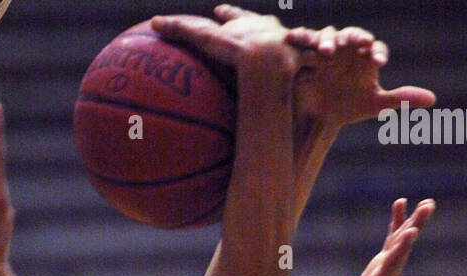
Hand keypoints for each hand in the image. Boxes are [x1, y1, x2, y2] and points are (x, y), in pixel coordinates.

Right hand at [150, 5, 300, 77]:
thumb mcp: (208, 40)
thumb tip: (153, 22)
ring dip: (289, 41)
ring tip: (289, 43)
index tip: (218, 10)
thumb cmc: (235, 52)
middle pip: (258, 24)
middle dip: (252, 23)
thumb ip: (183, 31)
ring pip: (287, 40)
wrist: (269, 64)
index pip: (231, 18)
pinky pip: (307, 65)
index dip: (225, 15)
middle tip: (245, 20)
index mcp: (246, 27)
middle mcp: (267, 31)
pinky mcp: (300, 64)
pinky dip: (309, 66)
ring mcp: (285, 46)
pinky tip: (312, 74)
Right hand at [294, 38, 435, 129]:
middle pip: (354, 35)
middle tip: (360, 42)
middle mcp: (348, 47)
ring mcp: (327, 47)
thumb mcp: (375, 104)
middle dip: (355, 37)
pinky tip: (294, 39)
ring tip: (327, 52)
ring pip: (329, 35)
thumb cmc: (348, 107)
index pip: (376, 49)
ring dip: (328, 40)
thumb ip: (401, 98)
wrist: (317, 117)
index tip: (379, 63)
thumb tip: (433, 99)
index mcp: (366, 55)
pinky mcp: (307, 51)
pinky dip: (300, 37)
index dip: (378, 53)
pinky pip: (304, 40)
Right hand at [335, 198, 435, 275]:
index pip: (395, 262)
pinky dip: (397, 222)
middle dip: (415, 226)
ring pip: (402, 239)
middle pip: (404, 246)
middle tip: (428, 207)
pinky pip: (392, 238)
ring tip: (427, 203)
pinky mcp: (382, 263)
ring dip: (413, 220)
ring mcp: (388, 266)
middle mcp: (389, 272)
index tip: (413, 230)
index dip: (403, 247)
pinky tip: (400, 204)